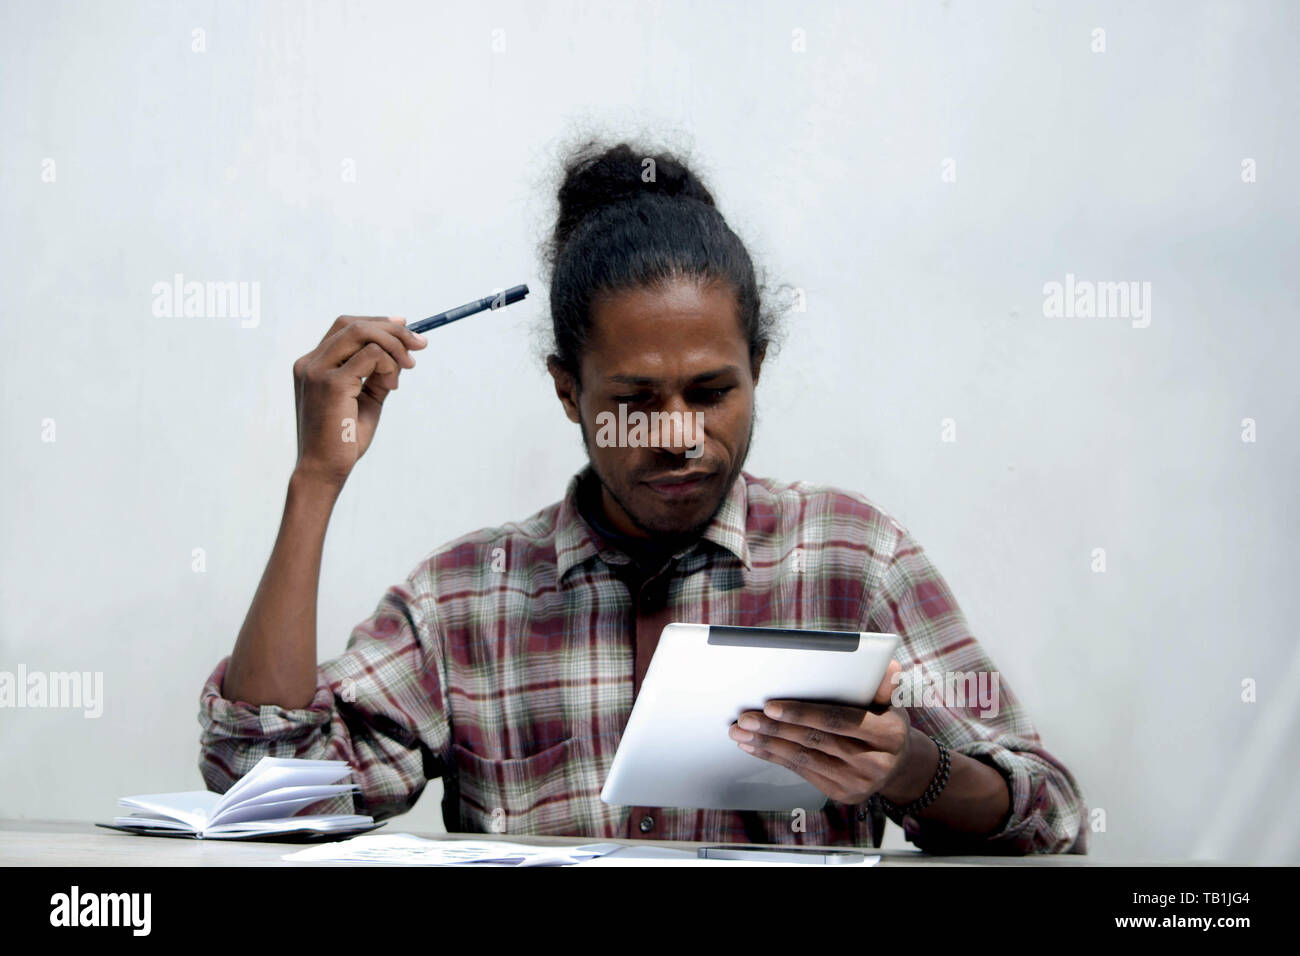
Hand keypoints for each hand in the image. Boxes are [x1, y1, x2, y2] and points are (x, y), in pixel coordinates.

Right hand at [292, 315, 426, 487]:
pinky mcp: (331, 384)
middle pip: (353, 324)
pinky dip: (389, 365)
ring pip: (361, 333)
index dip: (377, 322)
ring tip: (409, 366)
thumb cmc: (343, 439)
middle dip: (392, 328)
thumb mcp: (366, 399)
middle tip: (420, 344)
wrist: (325, 470)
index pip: (344, 327)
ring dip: (394, 344)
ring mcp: (317, 371)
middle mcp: (310, 363)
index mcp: (313, 364)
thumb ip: (378, 375)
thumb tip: (402, 354)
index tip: (405, 326)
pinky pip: (370, 356)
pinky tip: (392, 386)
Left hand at [727, 659, 929, 805]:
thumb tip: (888, 663)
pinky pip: (802, 772)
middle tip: (745, 718)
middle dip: (775, 729)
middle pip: (815, 741)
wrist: (898, 764)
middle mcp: (874, 762)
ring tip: (740, 732)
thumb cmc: (885, 721)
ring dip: (768, 745)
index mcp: (888, 734)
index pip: (838, 721)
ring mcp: (858, 782)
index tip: (771, 706)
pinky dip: (775, 757)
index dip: (803, 714)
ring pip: (804, 759)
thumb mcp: (892, 700)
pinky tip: (754, 746)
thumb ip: (885, 682)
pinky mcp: (842, 794)